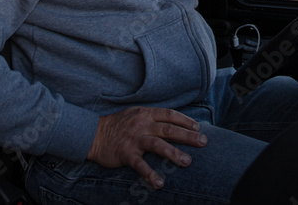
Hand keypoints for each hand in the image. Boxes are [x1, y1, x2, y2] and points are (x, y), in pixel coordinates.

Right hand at [87, 106, 207, 188]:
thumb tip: (172, 122)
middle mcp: (142, 125)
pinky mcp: (125, 153)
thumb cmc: (118, 125)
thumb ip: (152, 118)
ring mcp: (134, 139)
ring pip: (157, 145)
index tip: (197, 127)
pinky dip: (150, 174)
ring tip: (187, 162)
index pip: (169, 115)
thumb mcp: (136, 114)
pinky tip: (159, 183)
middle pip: (168, 129)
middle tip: (203, 142)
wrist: (93, 134)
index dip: (185, 121)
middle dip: (187, 136)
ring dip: (174, 153)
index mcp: (146, 114)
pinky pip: (140, 165)